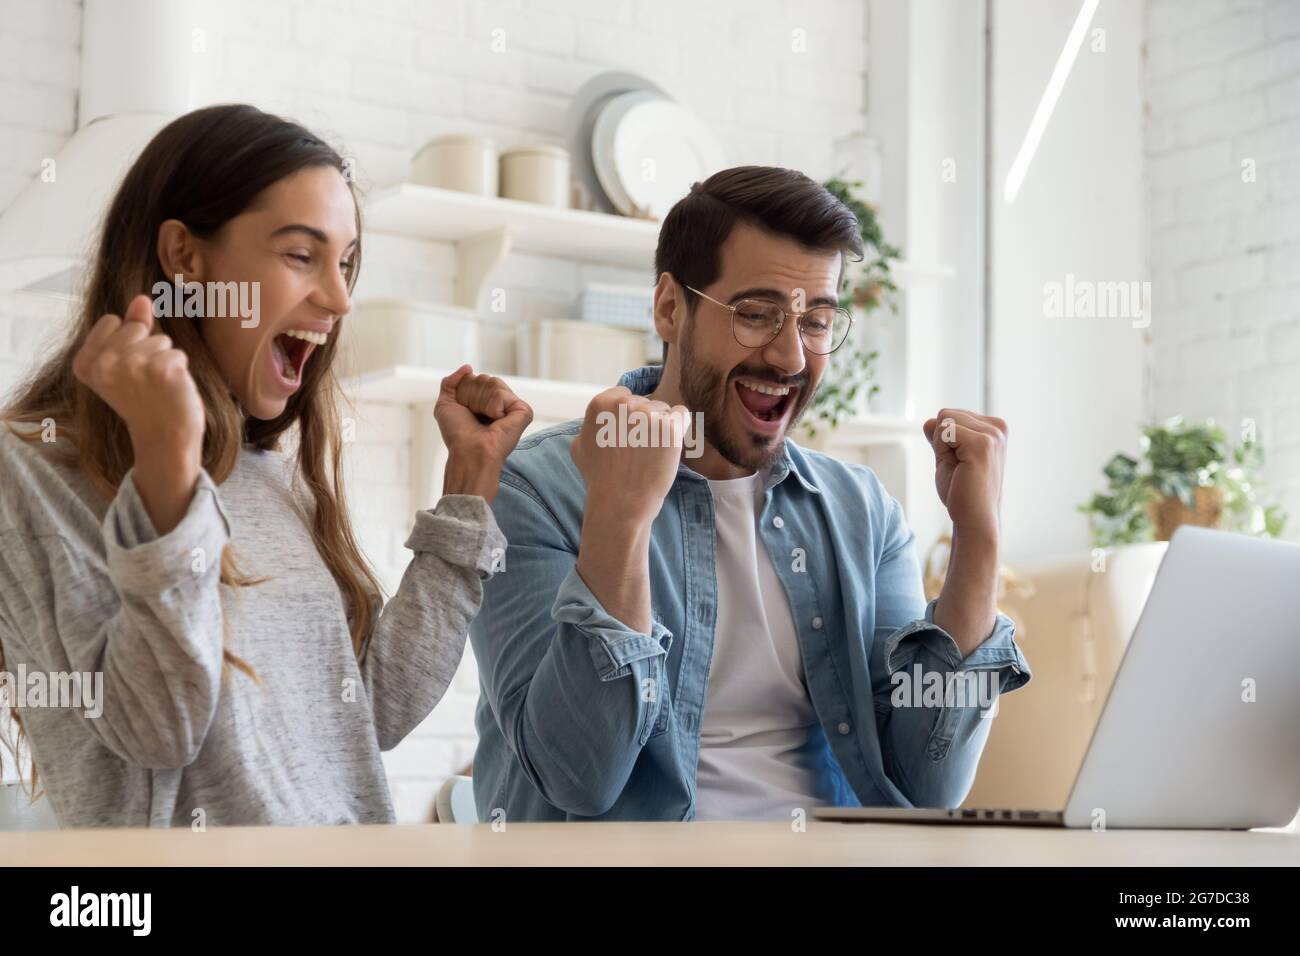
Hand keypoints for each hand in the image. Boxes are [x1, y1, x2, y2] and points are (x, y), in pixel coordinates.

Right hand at [72, 294, 204, 455]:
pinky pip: (177, 353)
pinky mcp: (160, 369)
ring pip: (161, 340)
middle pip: (137, 328)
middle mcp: (103, 363)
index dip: (127, 342)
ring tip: (157, 387)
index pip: (112, 321)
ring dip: (166, 361)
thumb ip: (132, 326)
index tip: (125, 372)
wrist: (165, 437)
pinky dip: (179, 369)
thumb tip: (142, 298)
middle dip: (148, 349)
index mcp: (85, 362)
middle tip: (145, 382)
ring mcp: (131, 365)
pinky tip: (170, 390)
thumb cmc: (146, 399)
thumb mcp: (127, 362)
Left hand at [433, 365, 532, 502]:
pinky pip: (503, 393)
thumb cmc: (457, 435)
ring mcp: (513, 407)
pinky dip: (494, 406)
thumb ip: (451, 382)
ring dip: (481, 402)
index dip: (464, 392)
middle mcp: (501, 404)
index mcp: (486, 402)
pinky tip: (497, 420)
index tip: (465, 412)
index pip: (476, 379)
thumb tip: (468, 367)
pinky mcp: (524, 411)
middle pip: (485, 378)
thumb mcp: (446, 404)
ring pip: (494, 383)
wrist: (468, 451)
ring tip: (485, 420)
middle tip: (475, 417)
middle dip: (472, 395)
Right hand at [570, 387, 690, 528]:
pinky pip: (681, 415)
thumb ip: (589, 425)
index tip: (626, 436)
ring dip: (661, 427)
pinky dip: (679, 430)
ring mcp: (648, 414)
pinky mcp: (670, 427)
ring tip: (650, 453)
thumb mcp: (579, 447)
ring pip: (664, 409)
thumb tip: (598, 419)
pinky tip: (667, 447)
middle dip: (644, 421)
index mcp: (600, 404)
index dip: (628, 417)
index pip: (624, 395)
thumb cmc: (600, 478)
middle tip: (638, 449)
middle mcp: (623, 404)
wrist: (620, 503)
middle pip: (645, 402)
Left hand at [923, 409, 1007, 654]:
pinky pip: (944, 431)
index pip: (949, 415)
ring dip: (941, 447)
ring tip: (960, 469)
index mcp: (994, 427)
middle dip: (941, 441)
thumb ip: (940, 437)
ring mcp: (993, 434)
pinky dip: (942, 451)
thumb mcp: (948, 457)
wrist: (974, 520)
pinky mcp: (982, 444)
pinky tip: (959, 469)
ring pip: (943, 420)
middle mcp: (998, 427)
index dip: (942, 440)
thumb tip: (929, 420)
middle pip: (945, 414)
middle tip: (958, 468)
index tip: (959, 463)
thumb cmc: (961, 492)